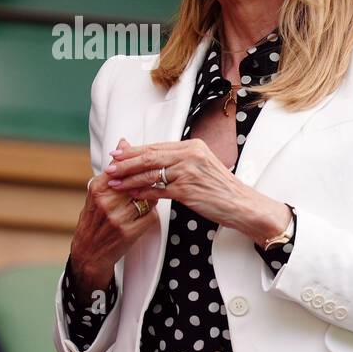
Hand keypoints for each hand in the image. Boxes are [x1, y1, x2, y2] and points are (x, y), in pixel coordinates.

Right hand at [70, 138, 159, 293]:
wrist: (89, 252)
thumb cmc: (95, 218)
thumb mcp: (98, 191)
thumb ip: (114, 169)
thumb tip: (124, 141)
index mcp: (98, 188)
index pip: (125, 168)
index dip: (141, 165)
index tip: (151, 163)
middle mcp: (106, 202)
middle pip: (139, 181)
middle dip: (151, 179)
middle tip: (158, 177)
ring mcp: (117, 217)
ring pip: (148, 197)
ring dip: (152, 196)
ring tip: (150, 196)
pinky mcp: (129, 231)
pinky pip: (150, 215)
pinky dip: (151, 213)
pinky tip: (145, 214)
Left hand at [102, 138, 287, 243]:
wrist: (243, 205)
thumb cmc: (223, 189)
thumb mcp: (204, 167)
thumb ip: (183, 160)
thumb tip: (158, 159)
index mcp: (193, 146)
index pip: (157, 146)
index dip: (134, 150)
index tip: (118, 154)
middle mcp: (190, 155)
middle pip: (150, 156)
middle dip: (126, 162)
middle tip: (110, 166)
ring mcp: (188, 172)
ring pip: (150, 173)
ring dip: (129, 178)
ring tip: (114, 181)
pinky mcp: (187, 190)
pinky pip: (157, 190)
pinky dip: (141, 192)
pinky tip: (131, 194)